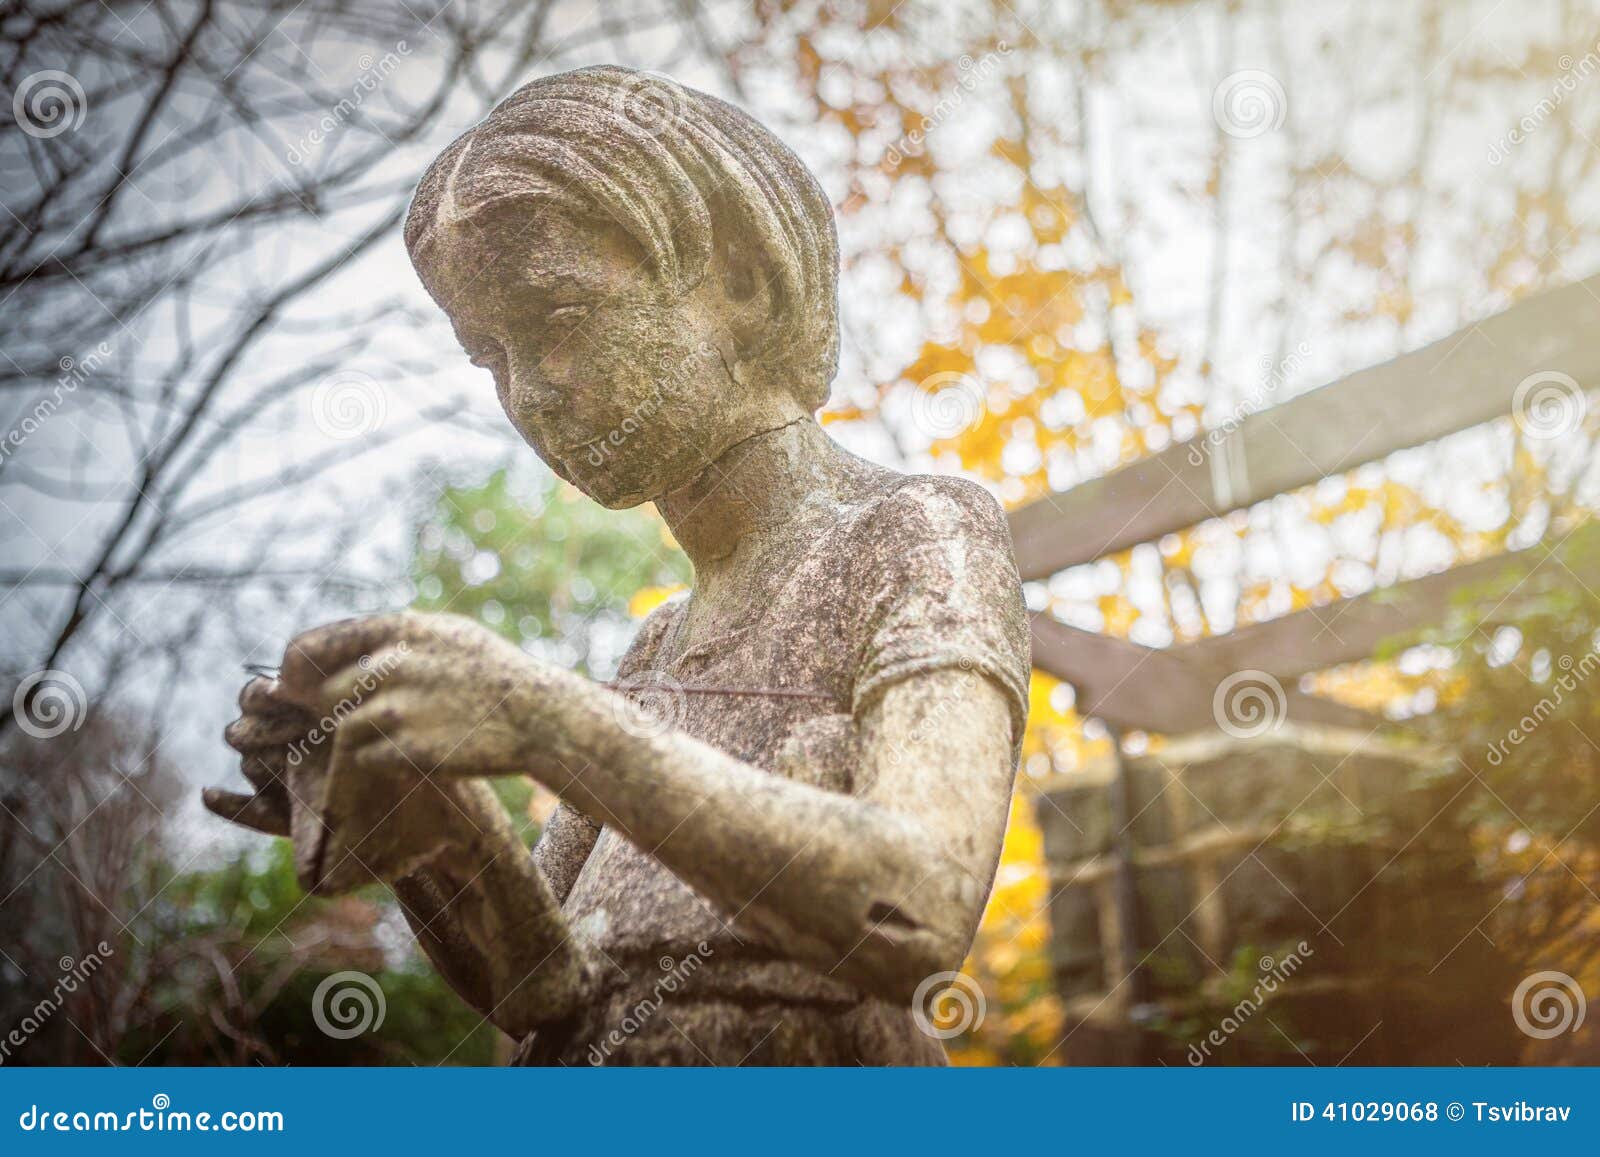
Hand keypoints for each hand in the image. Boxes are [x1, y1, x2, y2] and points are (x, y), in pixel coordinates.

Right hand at [205, 661, 495, 893]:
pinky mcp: (290, 818)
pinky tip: (211, 794)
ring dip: (260, 759)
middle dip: (257, 724)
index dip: (263, 693)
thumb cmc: (417, 751)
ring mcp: (290, 782)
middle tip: (283, 726)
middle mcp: (294, 744)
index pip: (260, 695)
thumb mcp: (390, 714)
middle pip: (246, 727)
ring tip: (285, 759)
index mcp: (311, 713)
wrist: (441, 808)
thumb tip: (353, 644)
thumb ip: (363, 683)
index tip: (280, 691)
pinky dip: (230, 806)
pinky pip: (250, 812)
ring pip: (250, 762)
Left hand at [274, 611, 585, 782]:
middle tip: (359, 717)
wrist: (539, 714)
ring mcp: (400, 708)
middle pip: (328, 693)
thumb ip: (396, 639)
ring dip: (363, 736)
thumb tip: (338, 652)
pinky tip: (415, 752)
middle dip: (334, 709)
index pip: (317, 645)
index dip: (295, 667)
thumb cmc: (494, 674)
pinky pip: (368, 758)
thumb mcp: (448, 635)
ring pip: (345, 728)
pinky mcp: (408, 748)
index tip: (290, 682)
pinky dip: (383, 759)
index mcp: (401, 630)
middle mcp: (394, 664)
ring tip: (401, 734)